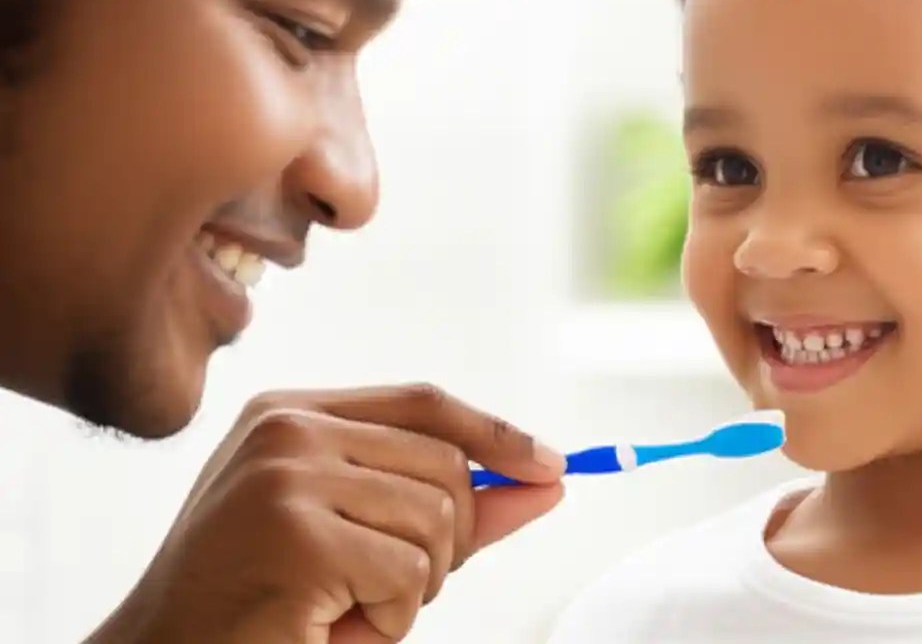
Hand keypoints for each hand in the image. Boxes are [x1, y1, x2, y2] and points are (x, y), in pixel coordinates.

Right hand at [88, 384, 565, 643]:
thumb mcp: (364, 540)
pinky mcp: (295, 532)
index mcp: (292, 414)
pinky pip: (408, 574)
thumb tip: (547, 481)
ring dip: (412, 589)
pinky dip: (388, 621)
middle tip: (383, 590)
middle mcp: (286, 428)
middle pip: (447, 466)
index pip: (424, 403)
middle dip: (447, 542)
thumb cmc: (265, 605)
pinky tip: (328, 625)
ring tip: (342, 608)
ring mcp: (286, 474)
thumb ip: (451, 507)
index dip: (497, 434)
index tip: (553, 467)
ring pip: (436, 521)